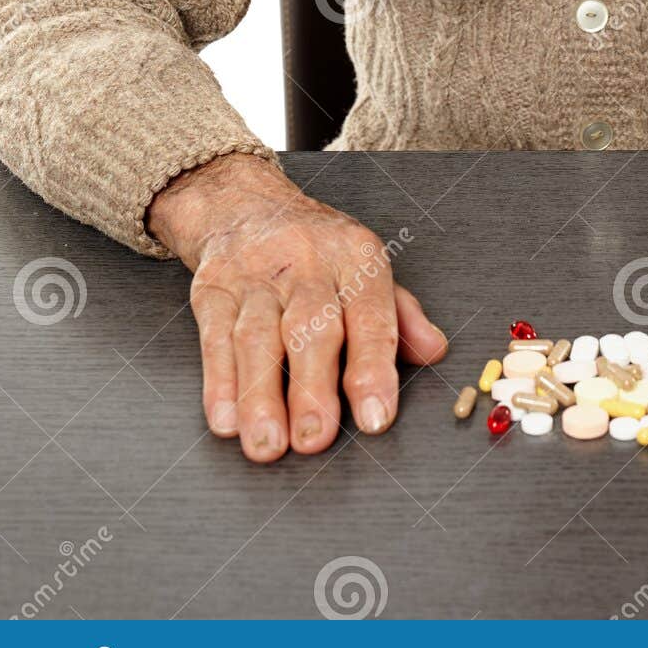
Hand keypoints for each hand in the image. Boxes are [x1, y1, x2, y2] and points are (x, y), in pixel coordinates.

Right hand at [147, 153, 447, 462]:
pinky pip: (215, 338)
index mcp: (356, 258)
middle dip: (313, 387)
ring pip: (257, 337)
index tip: (375, 416)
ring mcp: (256, 276)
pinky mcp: (213, 289)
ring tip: (268, 444)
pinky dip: (220, 382)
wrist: (243, 203)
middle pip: (310, 327)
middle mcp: (307, 263)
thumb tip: (434, 350)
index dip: (374, 368)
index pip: (371, 316)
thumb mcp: (365, 267)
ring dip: (261, 395)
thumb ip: (400, 315)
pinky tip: (227, 420)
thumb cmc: (316, 248)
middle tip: (316, 437)